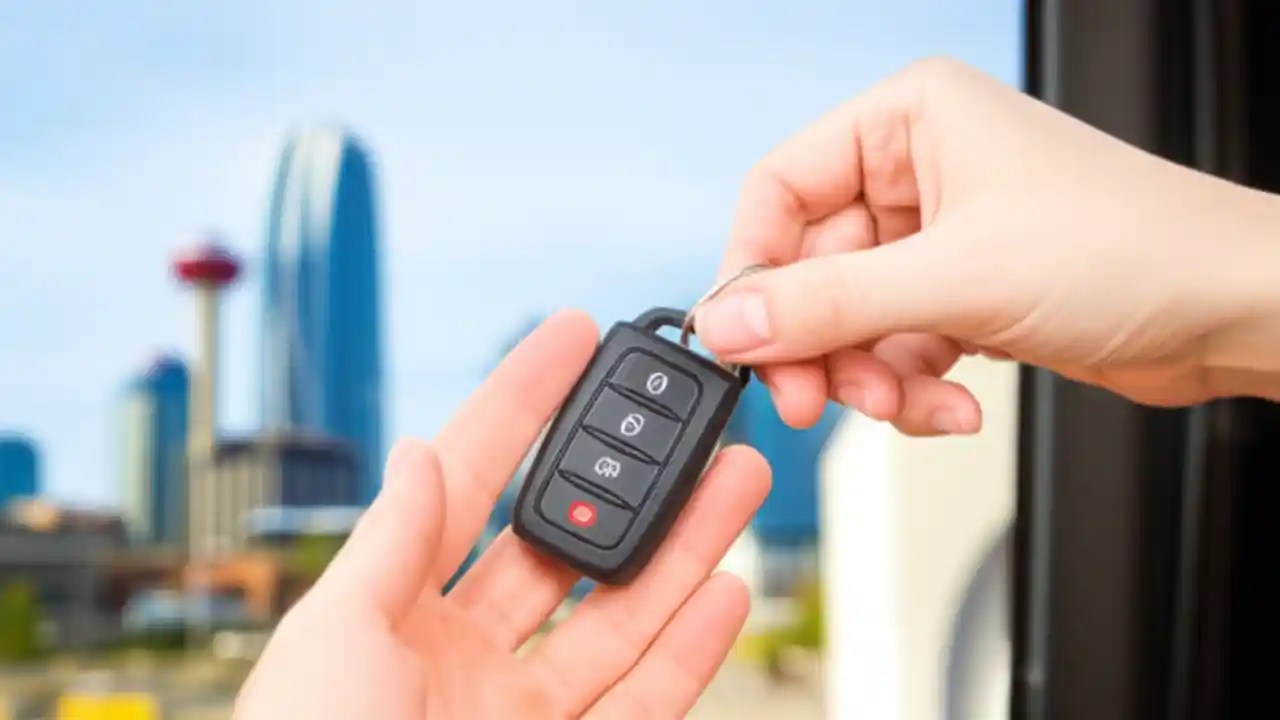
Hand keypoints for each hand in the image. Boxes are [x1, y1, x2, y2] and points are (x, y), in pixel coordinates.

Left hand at [233, 311, 770, 718]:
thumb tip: (422, 452)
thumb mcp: (331, 640)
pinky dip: (689, 646)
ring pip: (621, 617)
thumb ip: (391, 545)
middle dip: (629, 479)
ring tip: (736, 482)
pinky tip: (723, 587)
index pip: (469, 483)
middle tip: (682, 418)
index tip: (567, 339)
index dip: (520, 404)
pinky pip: (645, 701)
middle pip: (568, 547)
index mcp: (394, 613)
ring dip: (683, 549)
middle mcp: (463, 656)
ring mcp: (521, 714)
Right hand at [695, 57, 1279, 433]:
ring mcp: (941, 238)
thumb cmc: (1134, 248)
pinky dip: (911, 388)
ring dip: (869, 376)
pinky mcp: (964, 295)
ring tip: (906, 405)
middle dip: (820, 344)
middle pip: (812, 268)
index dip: (753, 268)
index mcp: (910, 120)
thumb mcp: (955, 278)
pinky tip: (951, 406)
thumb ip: (827, 304)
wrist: (1237, 311)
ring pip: (851, 319)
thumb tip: (729, 323)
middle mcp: (919, 171)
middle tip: (814, 399)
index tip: (744, 338)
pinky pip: (895, 347)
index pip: (780, 189)